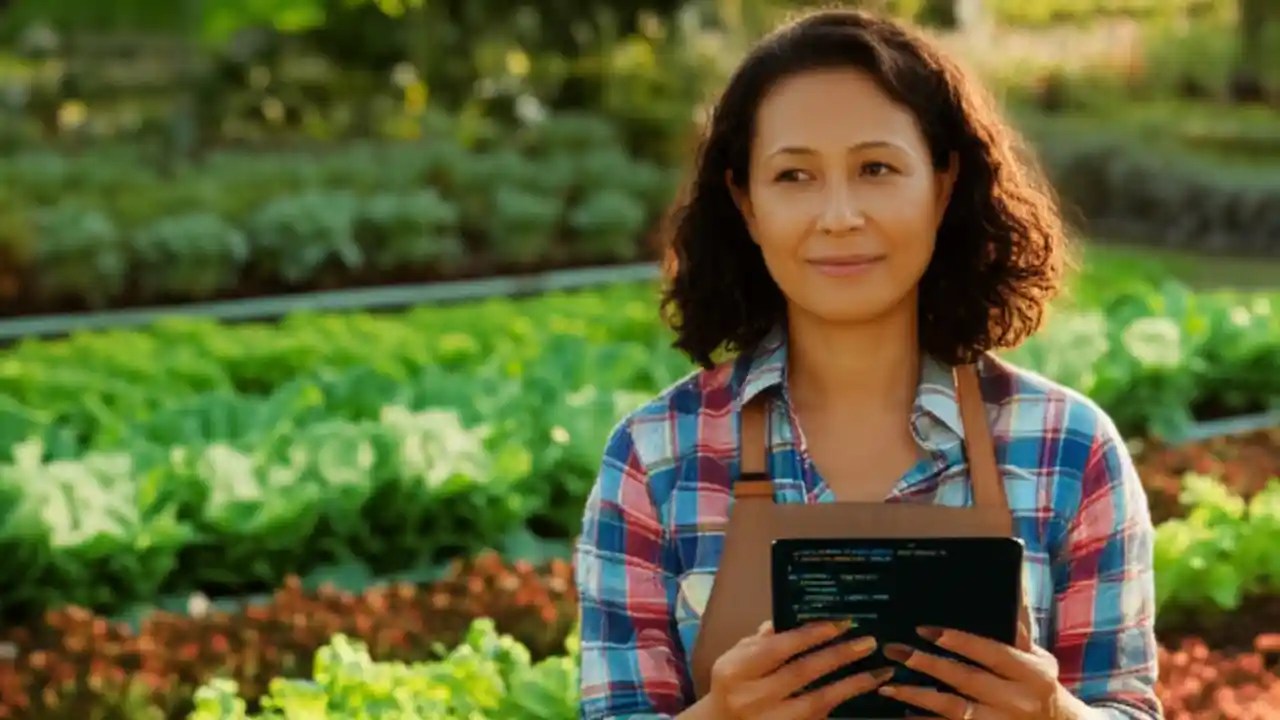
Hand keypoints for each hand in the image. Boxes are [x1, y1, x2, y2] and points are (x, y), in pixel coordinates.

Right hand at [704, 619, 893, 719]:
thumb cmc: (732, 686)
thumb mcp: (736, 658)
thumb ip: (761, 640)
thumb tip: (790, 620)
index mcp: (736, 671)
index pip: (778, 648)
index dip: (810, 635)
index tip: (840, 624)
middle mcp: (752, 698)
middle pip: (802, 673)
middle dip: (838, 655)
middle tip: (867, 642)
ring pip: (817, 702)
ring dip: (851, 685)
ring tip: (878, 673)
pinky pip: (819, 719)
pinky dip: (841, 706)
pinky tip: (861, 694)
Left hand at [875, 617, 1079, 719]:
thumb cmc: (1041, 686)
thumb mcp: (1039, 657)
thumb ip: (1019, 628)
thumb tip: (1013, 585)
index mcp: (1030, 673)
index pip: (990, 653)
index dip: (958, 641)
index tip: (925, 630)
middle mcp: (1015, 700)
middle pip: (966, 680)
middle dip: (928, 665)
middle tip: (896, 651)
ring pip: (953, 711)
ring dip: (918, 697)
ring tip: (888, 686)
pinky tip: (903, 714)